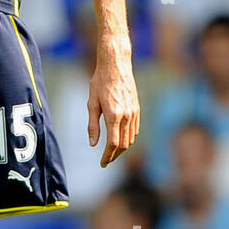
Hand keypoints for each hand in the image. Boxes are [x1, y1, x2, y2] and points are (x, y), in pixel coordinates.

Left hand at [87, 38, 139, 166]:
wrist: (116, 65)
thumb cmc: (100, 82)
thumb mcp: (91, 103)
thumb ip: (93, 125)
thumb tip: (93, 144)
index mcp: (114, 116)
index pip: (112, 144)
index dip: (107, 156)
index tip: (102, 163)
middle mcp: (126, 116)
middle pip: (123, 144)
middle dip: (114, 155)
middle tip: (106, 161)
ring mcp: (134, 112)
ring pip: (130, 138)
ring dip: (122, 148)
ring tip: (112, 152)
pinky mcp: (137, 108)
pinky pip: (135, 129)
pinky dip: (129, 138)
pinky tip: (121, 139)